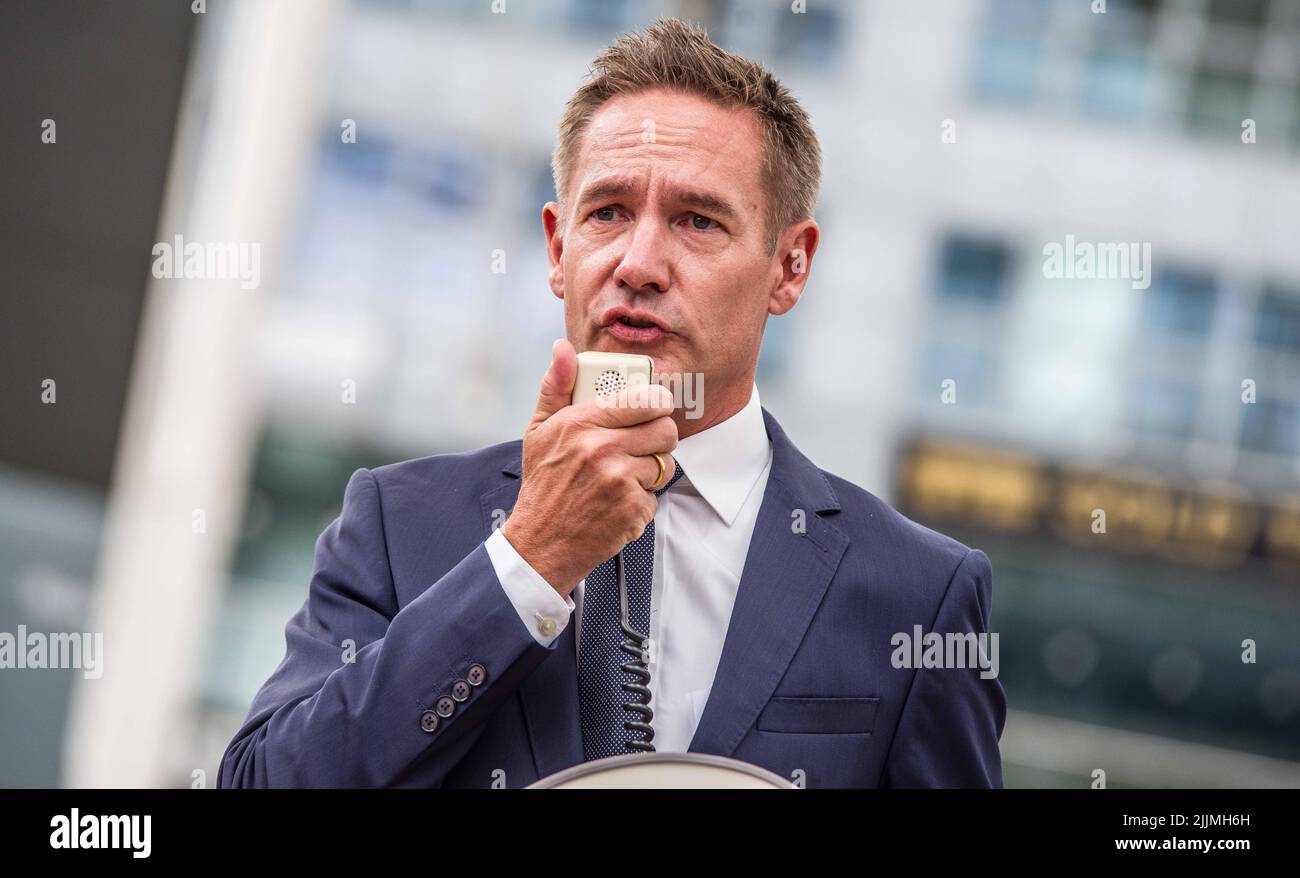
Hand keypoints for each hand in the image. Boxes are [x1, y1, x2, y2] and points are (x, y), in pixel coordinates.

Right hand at [501, 339, 678, 595]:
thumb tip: (562, 348)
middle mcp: (602, 449)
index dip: (657, 403)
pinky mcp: (632, 510)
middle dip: (659, 436)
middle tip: (643, 443)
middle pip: (666, 430)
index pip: (646, 400)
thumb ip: (555, 387)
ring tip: (623, 475)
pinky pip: (656, 495)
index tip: (652, 409)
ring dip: (650, 470)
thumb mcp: (538, 431)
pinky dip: (642, 500)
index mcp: (582, 422)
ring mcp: (620, 481)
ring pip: (665, 463)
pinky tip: (617, 502)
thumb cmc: (542, 483)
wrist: (540, 543)